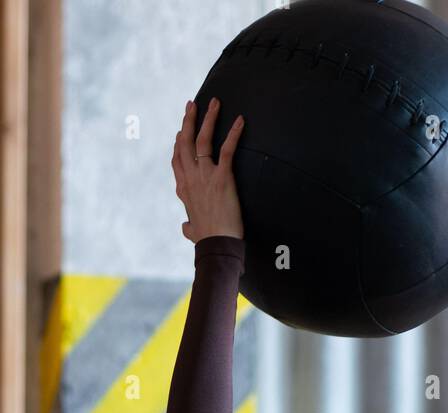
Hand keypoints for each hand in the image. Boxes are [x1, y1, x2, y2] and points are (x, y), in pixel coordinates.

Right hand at [171, 97, 244, 243]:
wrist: (216, 245)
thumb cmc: (206, 240)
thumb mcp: (192, 231)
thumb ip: (188, 226)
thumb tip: (186, 227)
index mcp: (183, 188)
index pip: (177, 159)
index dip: (178, 143)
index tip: (181, 131)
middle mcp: (191, 178)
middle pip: (186, 142)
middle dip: (188, 121)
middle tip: (192, 105)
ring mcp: (205, 176)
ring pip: (203, 140)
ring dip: (208, 119)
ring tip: (214, 103)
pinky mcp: (222, 178)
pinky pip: (227, 149)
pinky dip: (234, 133)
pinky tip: (241, 120)